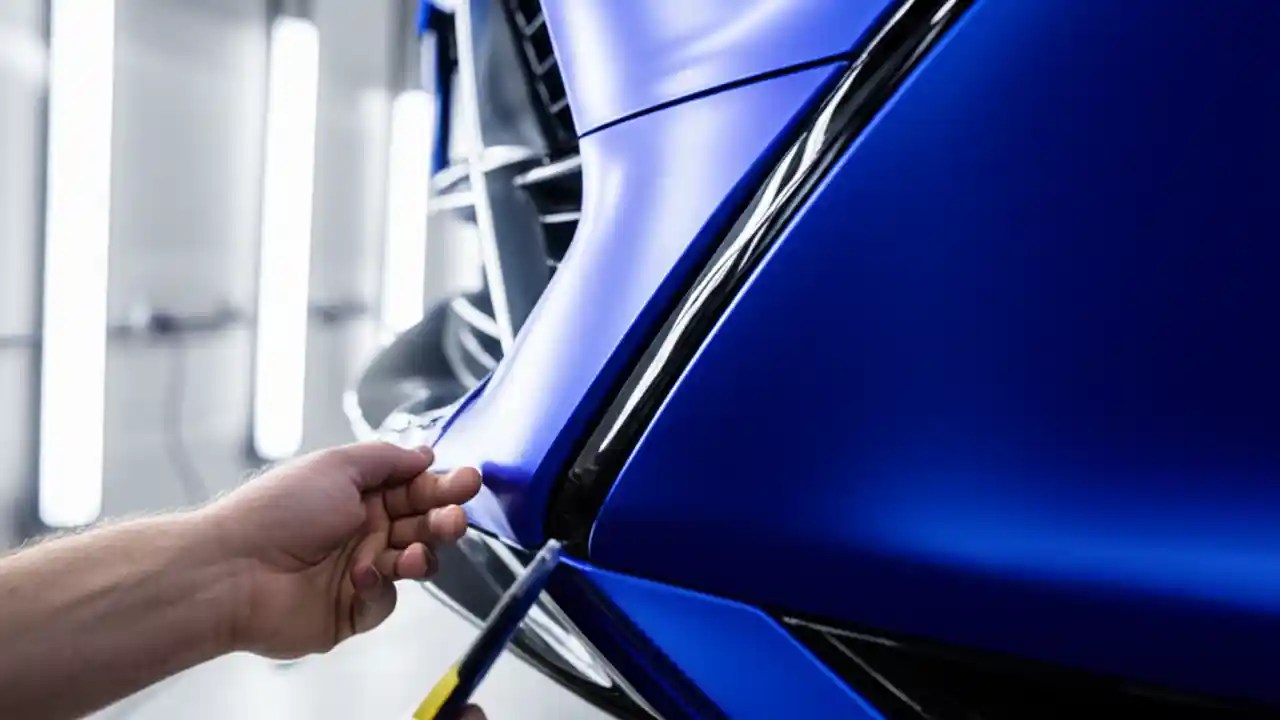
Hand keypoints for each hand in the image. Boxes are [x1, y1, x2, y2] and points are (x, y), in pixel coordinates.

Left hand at [203, 442, 481, 657]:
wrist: (234, 571)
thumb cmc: (276, 513)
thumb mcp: (337, 466)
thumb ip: (387, 459)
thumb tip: (424, 452)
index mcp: (359, 494)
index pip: (415, 488)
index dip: (443, 485)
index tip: (469, 481)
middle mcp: (362, 530)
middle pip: (422, 524)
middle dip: (443, 519)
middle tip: (454, 517)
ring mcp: (360, 570)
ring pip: (414, 562)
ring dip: (422, 554)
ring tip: (415, 553)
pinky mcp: (352, 609)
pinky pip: (387, 600)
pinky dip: (381, 588)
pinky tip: (362, 578)